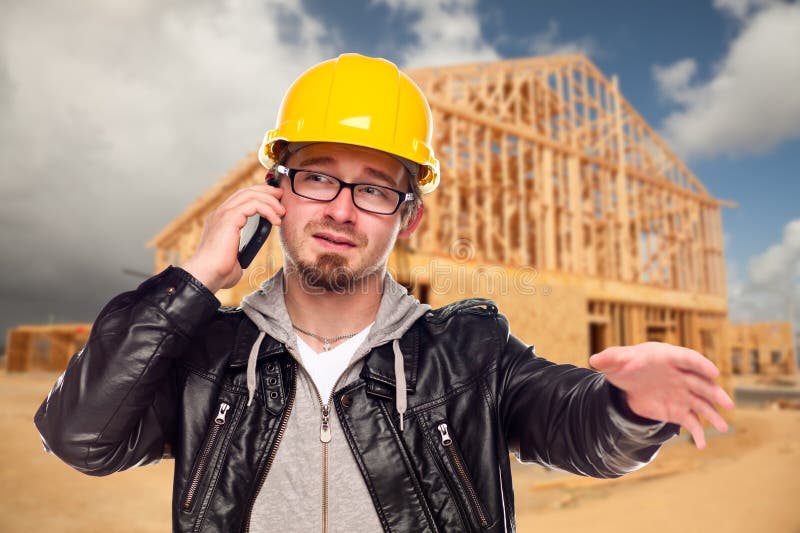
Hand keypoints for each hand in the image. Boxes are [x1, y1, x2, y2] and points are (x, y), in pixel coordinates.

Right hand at [181, 179, 284, 292]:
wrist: (206, 276)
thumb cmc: (218, 272)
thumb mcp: (235, 258)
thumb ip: (242, 251)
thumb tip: (247, 255)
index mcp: (220, 221)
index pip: (240, 199)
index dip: (259, 196)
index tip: (275, 202)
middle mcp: (220, 214)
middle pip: (246, 191)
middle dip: (266, 191)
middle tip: (281, 196)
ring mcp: (223, 214)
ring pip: (250, 195)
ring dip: (270, 200)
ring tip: (282, 212)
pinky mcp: (229, 217)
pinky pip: (253, 204)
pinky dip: (267, 210)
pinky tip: (275, 220)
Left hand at [589, 342, 734, 448]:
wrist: (627, 382)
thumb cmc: (626, 365)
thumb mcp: (615, 361)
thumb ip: (609, 358)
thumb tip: (594, 359)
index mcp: (668, 358)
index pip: (688, 359)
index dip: (701, 365)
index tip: (713, 373)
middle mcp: (681, 376)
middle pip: (702, 384)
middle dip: (715, 393)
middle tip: (727, 403)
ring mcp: (682, 393)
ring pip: (702, 404)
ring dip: (713, 415)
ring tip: (723, 427)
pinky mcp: (679, 410)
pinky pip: (692, 422)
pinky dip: (698, 433)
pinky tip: (701, 445)